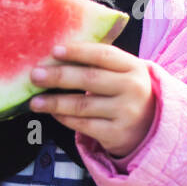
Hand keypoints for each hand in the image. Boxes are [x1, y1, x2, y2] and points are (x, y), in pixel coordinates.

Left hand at [28, 42, 156, 159]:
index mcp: (134, 67)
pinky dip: (65, 118)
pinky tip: (53, 114)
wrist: (151, 128)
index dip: (78, 52)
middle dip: (59, 76)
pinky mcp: (116, 134)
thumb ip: (99, 63)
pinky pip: (83, 125)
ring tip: (35, 101)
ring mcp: (126, 113)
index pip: (103, 55)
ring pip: (82, 105)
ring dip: (54, 102)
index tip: (54, 51)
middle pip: (90, 79)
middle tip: (35, 75)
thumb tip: (56, 56)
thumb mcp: (123, 73)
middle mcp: (133, 89)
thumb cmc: (126, 93)